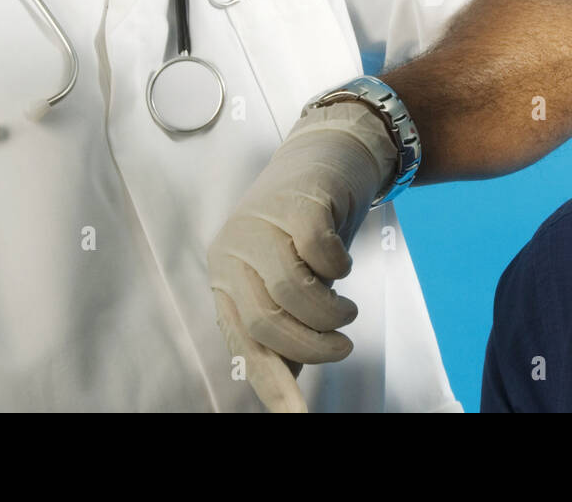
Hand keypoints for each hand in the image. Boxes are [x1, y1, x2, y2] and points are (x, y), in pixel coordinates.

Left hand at [209, 101, 396, 411]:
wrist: (327, 153)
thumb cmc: (306, 226)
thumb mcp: (290, 278)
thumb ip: (285, 326)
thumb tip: (290, 386)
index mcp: (225, 276)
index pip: (242, 342)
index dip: (273, 384)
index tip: (298, 417)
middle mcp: (232, 250)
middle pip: (264, 320)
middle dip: (311, 347)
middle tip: (342, 348)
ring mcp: (260, 223)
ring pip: (290, 292)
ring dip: (329, 313)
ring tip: (347, 311)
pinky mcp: (295, 202)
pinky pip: (318, 253)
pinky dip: (339, 269)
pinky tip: (343, 264)